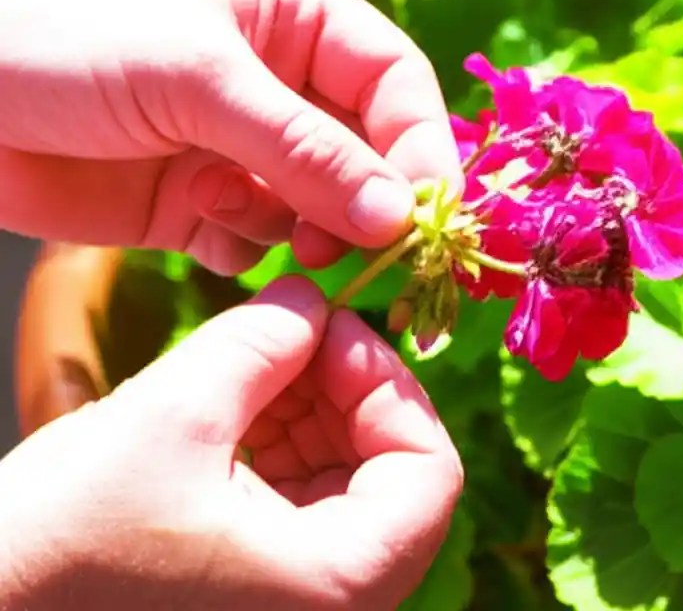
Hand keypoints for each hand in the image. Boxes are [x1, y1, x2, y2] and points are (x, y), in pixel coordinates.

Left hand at [0, 0, 460, 273]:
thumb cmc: (66, 49)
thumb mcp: (201, 83)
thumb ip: (307, 153)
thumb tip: (399, 216)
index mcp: (290, 14)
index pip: (392, 80)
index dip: (420, 143)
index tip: (428, 212)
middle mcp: (277, 78)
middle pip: (367, 150)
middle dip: (365, 199)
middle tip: (359, 246)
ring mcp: (240, 144)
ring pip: (321, 204)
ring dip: (302, 225)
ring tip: (253, 220)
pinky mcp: (200, 201)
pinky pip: (262, 239)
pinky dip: (248, 246)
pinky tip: (202, 225)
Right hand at [0, 277, 462, 609]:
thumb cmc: (58, 544)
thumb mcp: (171, 417)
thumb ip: (261, 343)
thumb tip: (312, 295)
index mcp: (337, 585)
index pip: (431, 474)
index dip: (390, 386)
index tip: (333, 330)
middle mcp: (330, 607)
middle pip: (391, 477)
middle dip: (345, 391)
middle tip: (293, 330)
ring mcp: (290, 602)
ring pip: (342, 488)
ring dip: (308, 411)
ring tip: (251, 361)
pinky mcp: (246, 591)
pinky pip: (295, 509)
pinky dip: (275, 446)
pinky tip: (231, 403)